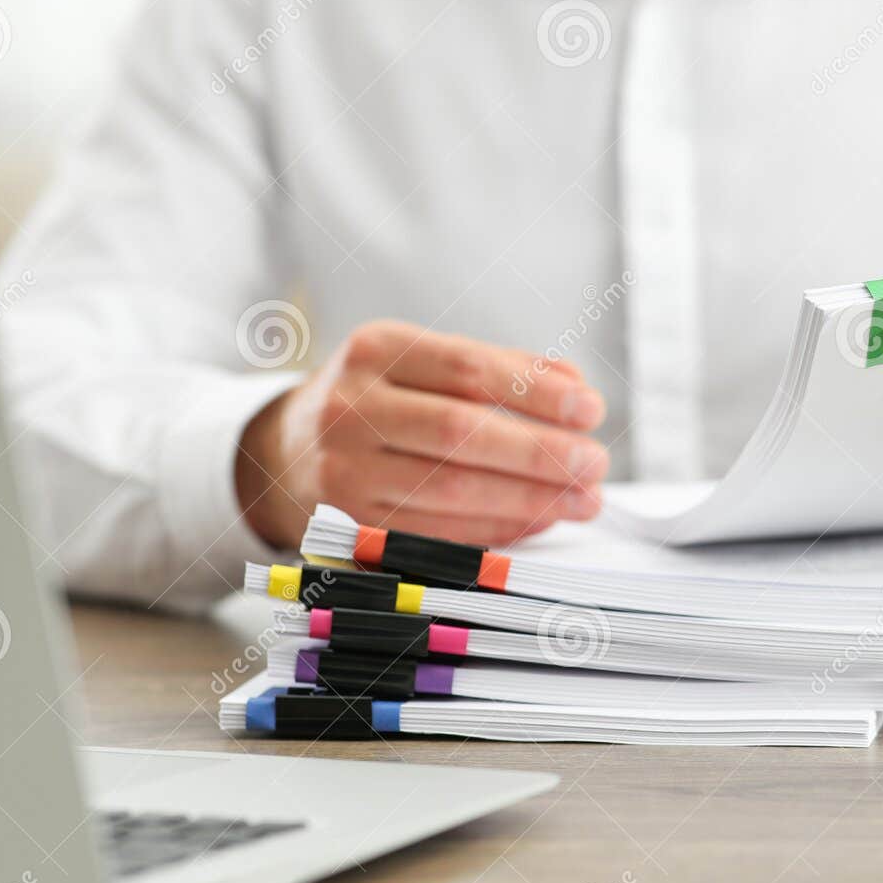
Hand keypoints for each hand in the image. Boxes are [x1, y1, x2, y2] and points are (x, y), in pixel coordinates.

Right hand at [237, 320, 608, 548]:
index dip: (535, 392)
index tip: (590, 409)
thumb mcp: (425, 362)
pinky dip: (499, 529)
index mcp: (376, 350)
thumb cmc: (381, 401)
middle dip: (540, 453)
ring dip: (531, 500)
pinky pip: (439, 532)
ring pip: (452, 491)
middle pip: (460, 433)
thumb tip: (576, 390)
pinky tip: (540, 520)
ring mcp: (345, 470)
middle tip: (595, 463)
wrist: (287, 451)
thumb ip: (503, 369)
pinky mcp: (351, 525)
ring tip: (583, 499)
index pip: (467, 369)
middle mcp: (351, 408)